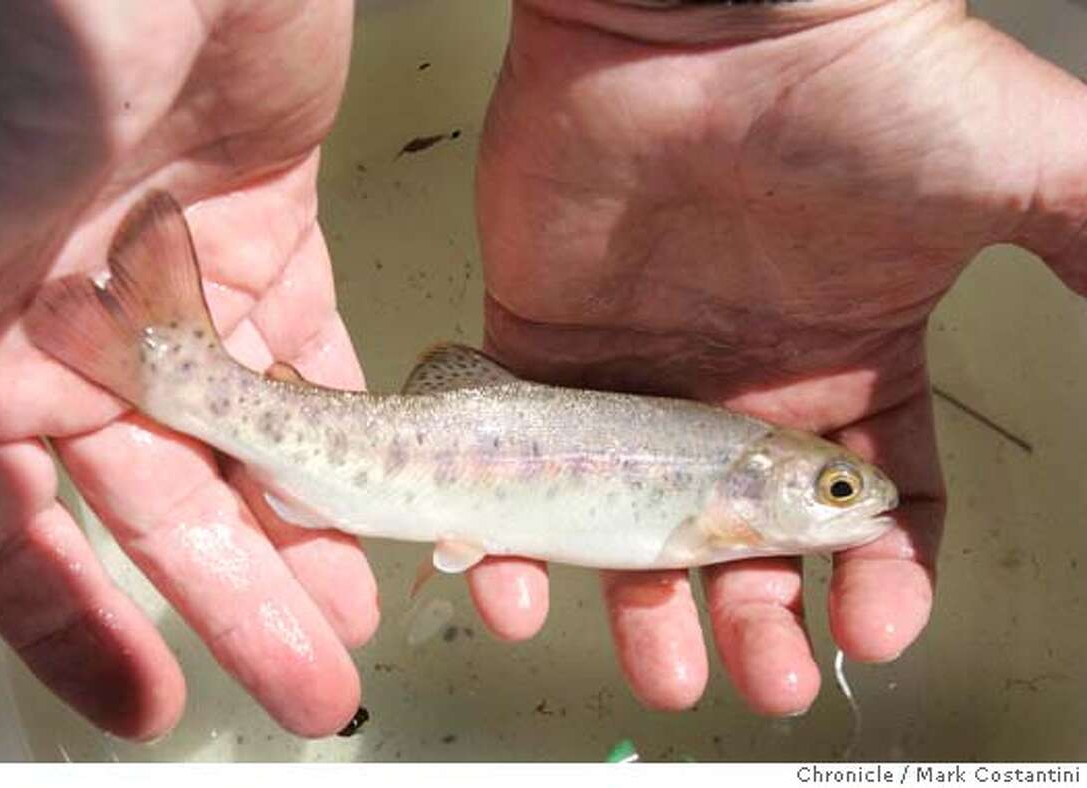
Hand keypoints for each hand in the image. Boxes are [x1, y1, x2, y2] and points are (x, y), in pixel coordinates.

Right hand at [0, 0, 378, 738]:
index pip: (19, 534)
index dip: (78, 625)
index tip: (149, 701)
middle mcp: (60, 325)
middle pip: (159, 499)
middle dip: (236, 599)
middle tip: (307, 678)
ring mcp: (166, 276)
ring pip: (248, 435)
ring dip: (303, 522)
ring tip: (355, 607)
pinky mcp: (256, 224)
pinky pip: (307, 348)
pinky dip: (344, 416)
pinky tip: (378, 482)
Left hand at [475, 0, 1086, 713]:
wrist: (692, 8)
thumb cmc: (848, 78)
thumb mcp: (1012, 169)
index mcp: (850, 364)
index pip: (871, 510)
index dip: (882, 581)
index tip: (875, 631)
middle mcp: (743, 385)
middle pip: (753, 546)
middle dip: (763, 621)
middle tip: (763, 675)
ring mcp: (640, 377)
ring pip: (638, 530)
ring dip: (648, 612)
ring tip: (663, 666)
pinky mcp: (544, 355)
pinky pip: (524, 472)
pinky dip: (521, 544)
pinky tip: (532, 589)